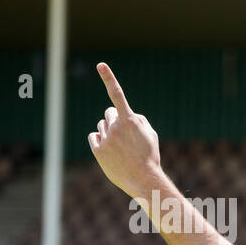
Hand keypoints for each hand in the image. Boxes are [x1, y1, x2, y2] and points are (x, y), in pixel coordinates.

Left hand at [88, 63, 163, 200]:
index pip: (117, 95)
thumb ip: (138, 120)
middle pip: (108, 114)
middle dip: (115, 120)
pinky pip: (94, 137)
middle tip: (124, 134)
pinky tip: (111, 152)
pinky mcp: (98, 150)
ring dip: (109, 132)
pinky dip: (100, 142)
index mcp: (130, 121)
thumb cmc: (150, 156)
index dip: (109, 78)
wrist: (144, 180)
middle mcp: (115, 127)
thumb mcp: (151, 135)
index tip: (100, 64)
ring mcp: (105, 139)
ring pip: (101, 126)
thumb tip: (125, 114)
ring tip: (121, 148)